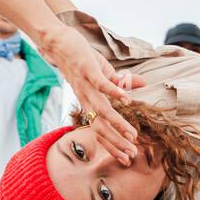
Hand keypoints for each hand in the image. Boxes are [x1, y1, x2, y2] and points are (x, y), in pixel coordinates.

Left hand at [42, 28, 146, 163]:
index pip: (100, 129)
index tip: (126, 159)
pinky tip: (126, 101)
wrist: (56, 40)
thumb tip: (143, 84)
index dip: (112, 144)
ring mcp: (85, 85)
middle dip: (116, 142)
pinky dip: (113, 93)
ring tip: (132, 134)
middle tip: (131, 155)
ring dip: (117, 123)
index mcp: (89, 102)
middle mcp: (85, 98)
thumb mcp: (104, 72)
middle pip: (100, 126)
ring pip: (102, 109)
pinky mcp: (87, 69)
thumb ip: (122, 82)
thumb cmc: (80, 57)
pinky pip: (101, 84)